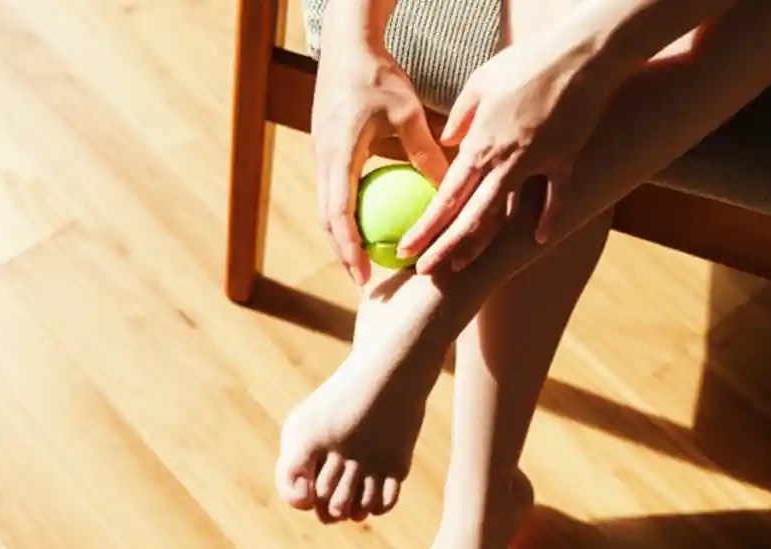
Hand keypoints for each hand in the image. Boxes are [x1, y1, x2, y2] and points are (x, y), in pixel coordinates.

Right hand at [312, 32, 447, 285]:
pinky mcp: (326, 148)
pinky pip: (336, 188)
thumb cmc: (379, 75)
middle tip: (363, 280)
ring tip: (365, 259)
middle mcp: (324, 159)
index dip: (350, 248)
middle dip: (343, 253)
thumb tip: (449, 191)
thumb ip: (424, 153)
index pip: (339, 213)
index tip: (364, 274)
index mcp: (339, 154)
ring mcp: (321, 154)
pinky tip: (371, 221)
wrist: (346, 44)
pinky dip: (348, 211)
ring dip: (344, 235)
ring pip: (329, 206)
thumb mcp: (407, 113)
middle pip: (328, 219)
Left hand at [397, 31, 614, 273]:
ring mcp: (536, 164)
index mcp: (479, 143)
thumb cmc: (528, 62)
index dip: (424, 226)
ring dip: (480, 244)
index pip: (445, 195)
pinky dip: (549, 218)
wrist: (582, 54)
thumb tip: (448, 141)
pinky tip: (540, 239)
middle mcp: (503, 160)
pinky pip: (556, 197)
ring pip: (502, 214)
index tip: (404, 248)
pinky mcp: (565, 160)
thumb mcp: (481, 82)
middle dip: (442, 247)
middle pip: (468, 215)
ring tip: (460, 267)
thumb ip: (460, 116)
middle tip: (422, 271)